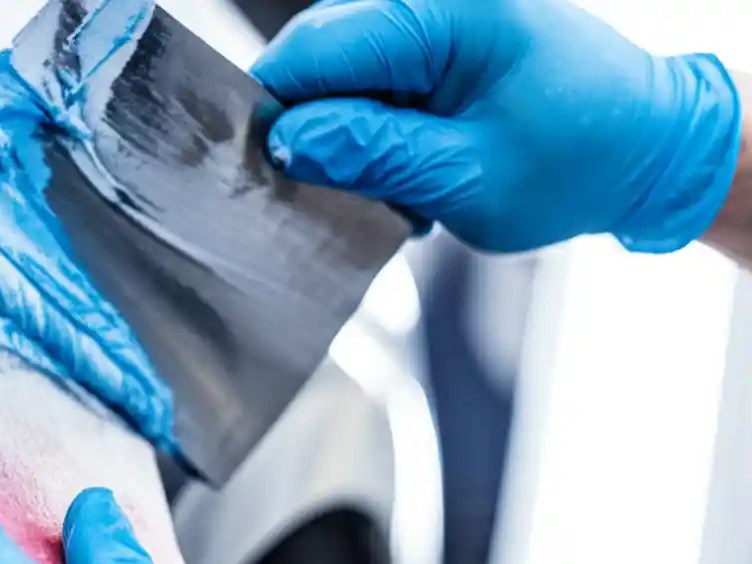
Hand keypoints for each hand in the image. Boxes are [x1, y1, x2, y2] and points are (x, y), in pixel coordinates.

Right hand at [252, 0, 741, 252]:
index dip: (279, 113)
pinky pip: (366, 82)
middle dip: (312, 128)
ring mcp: (429, 19)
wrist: (646, 150)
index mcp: (446, 13)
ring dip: (344, 136)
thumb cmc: (581, 160)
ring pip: (335, 74)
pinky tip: (404, 167)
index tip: (271, 171)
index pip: (315, 49)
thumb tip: (286, 141)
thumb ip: (373, 152)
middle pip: (316, 56)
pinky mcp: (431, 43)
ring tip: (392, 184)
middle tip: (339, 190)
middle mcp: (430, 1)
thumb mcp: (470, 176)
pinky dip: (371, 131)